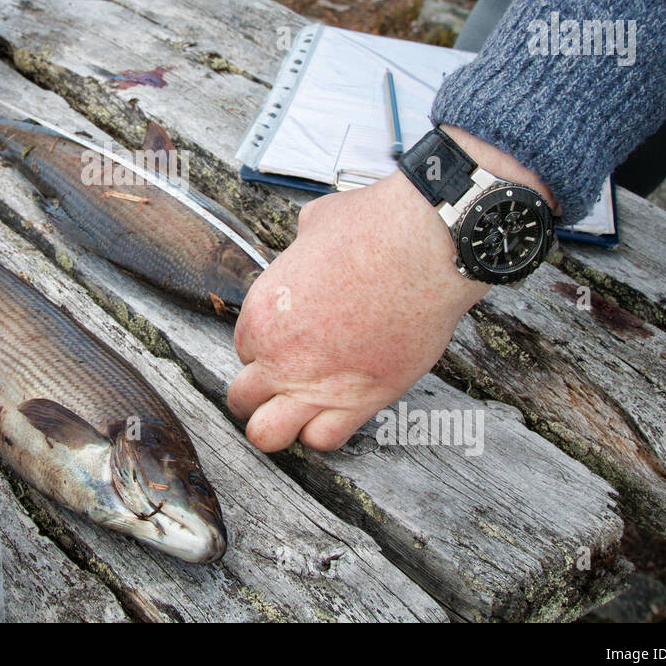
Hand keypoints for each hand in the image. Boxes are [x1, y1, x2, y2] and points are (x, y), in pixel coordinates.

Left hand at [228, 127, 554, 451]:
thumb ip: (300, 250)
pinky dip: (324, 432)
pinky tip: (337, 412)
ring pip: (266, 434)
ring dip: (278, 424)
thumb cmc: (373, 228)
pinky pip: (323, 440)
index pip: (245, 348)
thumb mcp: (313, 225)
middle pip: (243, 396)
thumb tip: (306, 248)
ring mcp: (317, 383)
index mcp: (262, 311)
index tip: (287, 342)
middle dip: (258, 391)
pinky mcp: (362, 399)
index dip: (265, 346)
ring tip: (299, 410)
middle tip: (284, 380)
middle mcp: (280, 354)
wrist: (423, 245)